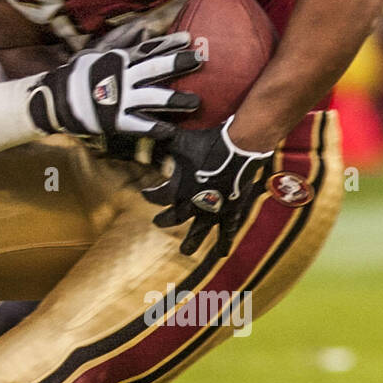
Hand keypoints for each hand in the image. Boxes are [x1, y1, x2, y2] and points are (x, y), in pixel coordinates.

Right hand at [28, 32, 201, 156]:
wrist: (55, 99)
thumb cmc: (80, 74)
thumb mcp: (97, 51)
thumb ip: (121, 40)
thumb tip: (143, 25)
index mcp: (118, 59)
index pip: (148, 48)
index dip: (168, 43)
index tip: (189, 38)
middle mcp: (121, 77)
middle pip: (154, 68)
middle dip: (177, 63)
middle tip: (199, 59)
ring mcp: (118, 99)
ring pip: (152, 98)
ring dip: (175, 100)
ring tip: (196, 101)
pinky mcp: (114, 120)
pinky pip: (138, 125)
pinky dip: (155, 128)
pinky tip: (171, 131)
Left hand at [142, 117, 272, 256]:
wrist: (238, 147)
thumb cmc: (207, 143)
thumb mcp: (178, 139)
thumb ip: (161, 137)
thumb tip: (147, 129)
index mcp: (176, 190)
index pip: (157, 198)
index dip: (149, 196)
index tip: (145, 194)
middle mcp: (192, 204)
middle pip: (174, 217)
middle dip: (165, 220)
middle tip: (157, 223)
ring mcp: (212, 211)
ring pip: (198, 232)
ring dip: (191, 242)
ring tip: (185, 252)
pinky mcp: (231, 211)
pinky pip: (227, 230)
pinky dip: (224, 242)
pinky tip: (222, 253)